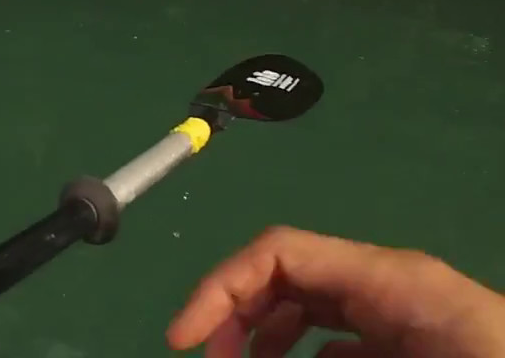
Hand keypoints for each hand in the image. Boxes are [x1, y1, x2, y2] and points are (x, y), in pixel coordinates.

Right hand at [166, 226, 504, 357]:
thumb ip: (318, 357)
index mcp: (389, 279)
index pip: (277, 254)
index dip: (217, 289)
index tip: (181, 343)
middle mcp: (394, 286)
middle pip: (289, 275)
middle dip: (236, 315)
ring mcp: (410, 318)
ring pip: (315, 308)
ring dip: (266, 338)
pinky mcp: (420, 348)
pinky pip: (346, 341)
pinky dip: (308, 356)